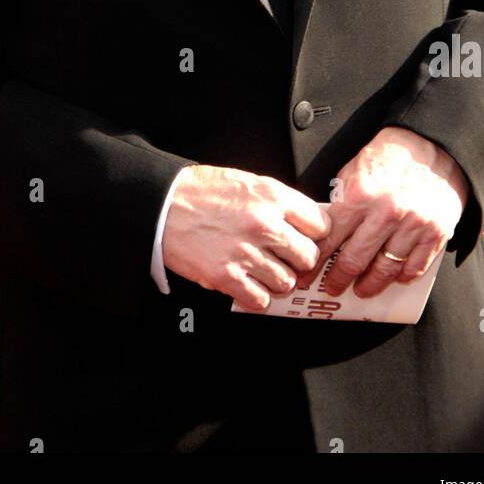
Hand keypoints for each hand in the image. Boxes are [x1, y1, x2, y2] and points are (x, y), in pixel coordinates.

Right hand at [161, 164, 330, 311]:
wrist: (163, 204)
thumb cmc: (201, 192)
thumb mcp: (247, 183)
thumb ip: (278, 202)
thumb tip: (305, 221)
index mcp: (272, 197)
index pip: (319, 225)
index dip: (316, 235)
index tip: (309, 239)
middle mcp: (263, 225)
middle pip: (308, 257)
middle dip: (299, 260)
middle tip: (287, 258)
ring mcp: (246, 253)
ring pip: (287, 282)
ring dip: (278, 280)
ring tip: (263, 270)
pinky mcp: (226, 277)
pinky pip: (260, 300)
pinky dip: (257, 296)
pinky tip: (248, 283)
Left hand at [314, 127, 469, 298]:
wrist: (434, 145)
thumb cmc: (391, 156)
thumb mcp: (355, 170)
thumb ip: (342, 201)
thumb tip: (326, 232)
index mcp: (360, 195)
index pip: (330, 238)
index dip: (316, 262)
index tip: (307, 275)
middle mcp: (386, 213)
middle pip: (355, 260)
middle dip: (339, 279)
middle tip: (332, 287)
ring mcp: (413, 225)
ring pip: (385, 269)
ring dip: (370, 285)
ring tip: (361, 290)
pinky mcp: (436, 233)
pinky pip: (415, 267)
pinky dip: (402, 277)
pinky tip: (393, 279)